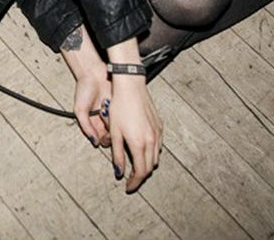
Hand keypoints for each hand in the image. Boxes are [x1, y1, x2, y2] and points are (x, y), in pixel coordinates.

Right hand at [59, 26, 111, 147]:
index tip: (102, 131)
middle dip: (109, 127)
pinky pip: (124, 114)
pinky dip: (119, 110)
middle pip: (113, 134)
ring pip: (119, 125)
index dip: (104, 138)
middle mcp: (104, 120)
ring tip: (105, 104)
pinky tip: (110, 101)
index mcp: (94, 123)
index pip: (103, 139)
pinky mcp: (121, 105)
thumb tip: (94, 142)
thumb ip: (86, 127)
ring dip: (113, 118)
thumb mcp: (80, 110)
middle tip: (103, 115)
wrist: (93, 72)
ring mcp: (114, 113)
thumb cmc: (84, 88)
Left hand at [109, 74, 161, 191]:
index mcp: (139, 144)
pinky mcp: (159, 126)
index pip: (140, 172)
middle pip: (149, 167)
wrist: (131, 87)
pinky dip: (151, 153)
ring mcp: (157, 133)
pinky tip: (142, 150)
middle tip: (130, 179)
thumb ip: (117, 154)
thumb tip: (119, 172)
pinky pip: (158, 146)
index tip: (128, 187)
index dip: (135, 183)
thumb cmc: (119, 107)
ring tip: (135, 166)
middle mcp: (151, 140)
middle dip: (140, 176)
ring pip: (155, 157)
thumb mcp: (114, 132)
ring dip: (147, 165)